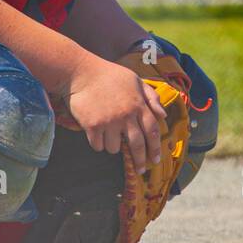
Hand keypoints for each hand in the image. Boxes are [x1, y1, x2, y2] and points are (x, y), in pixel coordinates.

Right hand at [62, 55, 166, 174]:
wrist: (80, 72)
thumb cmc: (108, 75)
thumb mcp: (134, 80)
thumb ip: (151, 96)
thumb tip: (163, 115)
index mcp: (138, 105)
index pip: (152, 131)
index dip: (155, 148)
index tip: (155, 160)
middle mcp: (126, 115)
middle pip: (137, 145)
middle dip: (140, 160)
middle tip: (140, 169)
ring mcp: (109, 122)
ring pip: (115, 148)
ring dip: (113, 145)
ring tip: (108, 135)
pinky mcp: (93, 126)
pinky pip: (98, 146)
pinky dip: (97, 143)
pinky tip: (96, 134)